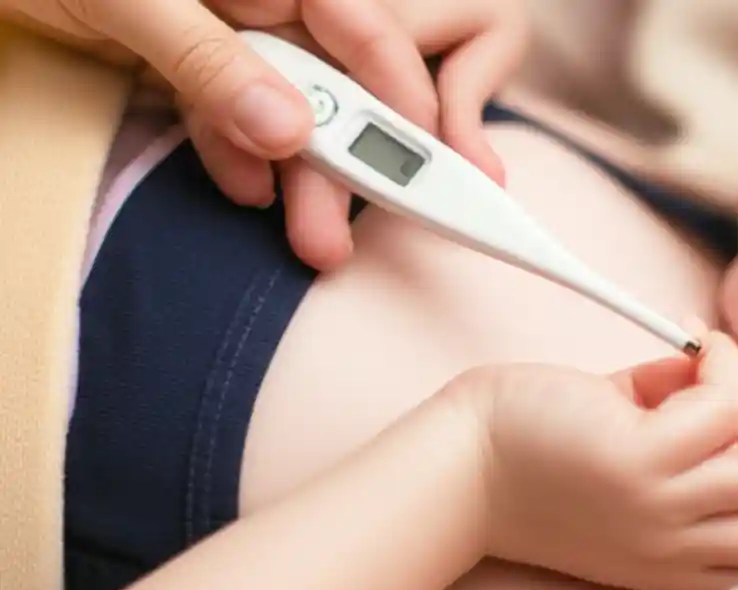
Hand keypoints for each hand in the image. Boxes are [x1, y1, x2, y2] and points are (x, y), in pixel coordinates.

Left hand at [4, 0, 526, 269]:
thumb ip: (213, 61)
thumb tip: (291, 132)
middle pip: (332, 79)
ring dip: (300, 177)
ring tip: (315, 239)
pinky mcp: (183, 57)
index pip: (363, 25)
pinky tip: (248, 192)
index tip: (427, 158)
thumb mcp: (131, 1)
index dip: (402, 93)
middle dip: (354, 159)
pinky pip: (228, 113)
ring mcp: (220, 26)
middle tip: (365, 225)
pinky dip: (238, 156)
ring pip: (284, 108)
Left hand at [456, 333, 737, 589]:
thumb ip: (683, 438)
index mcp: (679, 562)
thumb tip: (714, 373)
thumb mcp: (630, 472)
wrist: (456, 472)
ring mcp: (661, 509)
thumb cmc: (536, 464)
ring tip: (728, 387)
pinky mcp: (638, 463)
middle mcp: (678, 549)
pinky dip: (724, 365)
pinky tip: (692, 349)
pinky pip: (723, 406)